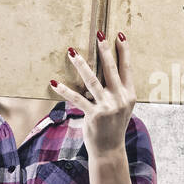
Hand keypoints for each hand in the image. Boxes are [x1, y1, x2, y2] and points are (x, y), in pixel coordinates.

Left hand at [51, 31, 135, 158]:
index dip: (124, 51)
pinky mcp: (94, 115)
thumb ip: (117, 90)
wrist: (110, 150)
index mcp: (129, 95)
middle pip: (111, 70)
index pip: (127, 68)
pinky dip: (65, 90)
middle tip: (98, 34)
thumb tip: (105, 70)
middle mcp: (120, 99)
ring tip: (72, 52)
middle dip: (104, 51)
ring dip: (81, 65)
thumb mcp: (122, 107)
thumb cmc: (113, 125)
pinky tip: (55, 83)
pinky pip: (77, 99)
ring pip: (92, 81)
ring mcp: (107, 107)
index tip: (119, 35)